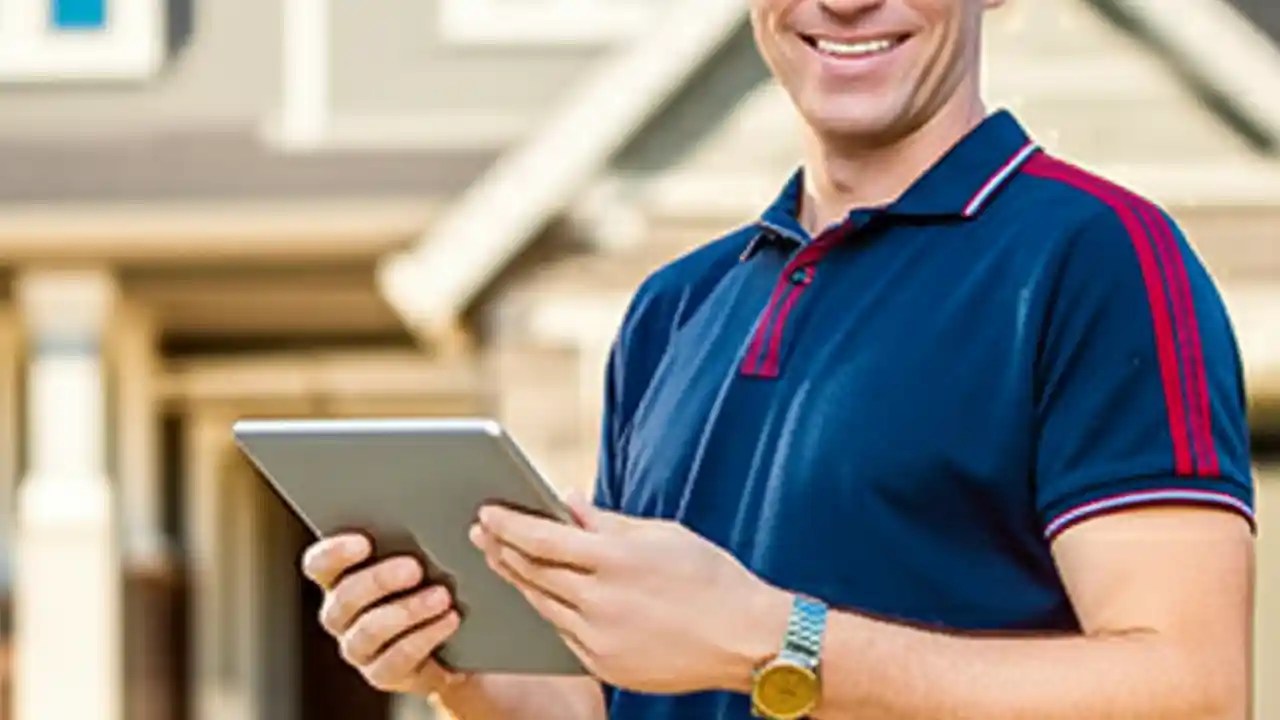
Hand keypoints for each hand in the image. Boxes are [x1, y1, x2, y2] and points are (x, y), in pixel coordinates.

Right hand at [301, 534, 466, 695]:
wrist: (465, 640)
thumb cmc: (440, 582)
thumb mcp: (432, 556)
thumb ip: (423, 537)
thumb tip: (450, 524)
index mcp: (344, 576)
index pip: (319, 564)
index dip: (334, 553)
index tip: (364, 542)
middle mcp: (343, 614)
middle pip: (342, 599)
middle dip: (378, 581)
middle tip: (414, 568)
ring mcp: (360, 648)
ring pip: (366, 633)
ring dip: (405, 612)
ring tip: (441, 597)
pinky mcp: (383, 674)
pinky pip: (394, 661)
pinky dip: (423, 638)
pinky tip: (449, 620)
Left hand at [469, 494, 789, 694]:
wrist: (747, 640)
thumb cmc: (711, 579)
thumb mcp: (661, 535)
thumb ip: (606, 521)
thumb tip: (567, 502)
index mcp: (617, 560)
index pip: (543, 538)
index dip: (508, 524)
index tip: (486, 512)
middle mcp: (603, 602)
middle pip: (534, 572)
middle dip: (502, 549)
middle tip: (481, 533)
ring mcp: (601, 639)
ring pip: (542, 604)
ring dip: (518, 579)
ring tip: (502, 559)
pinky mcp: (606, 665)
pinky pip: (564, 633)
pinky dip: (548, 610)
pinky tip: (540, 594)